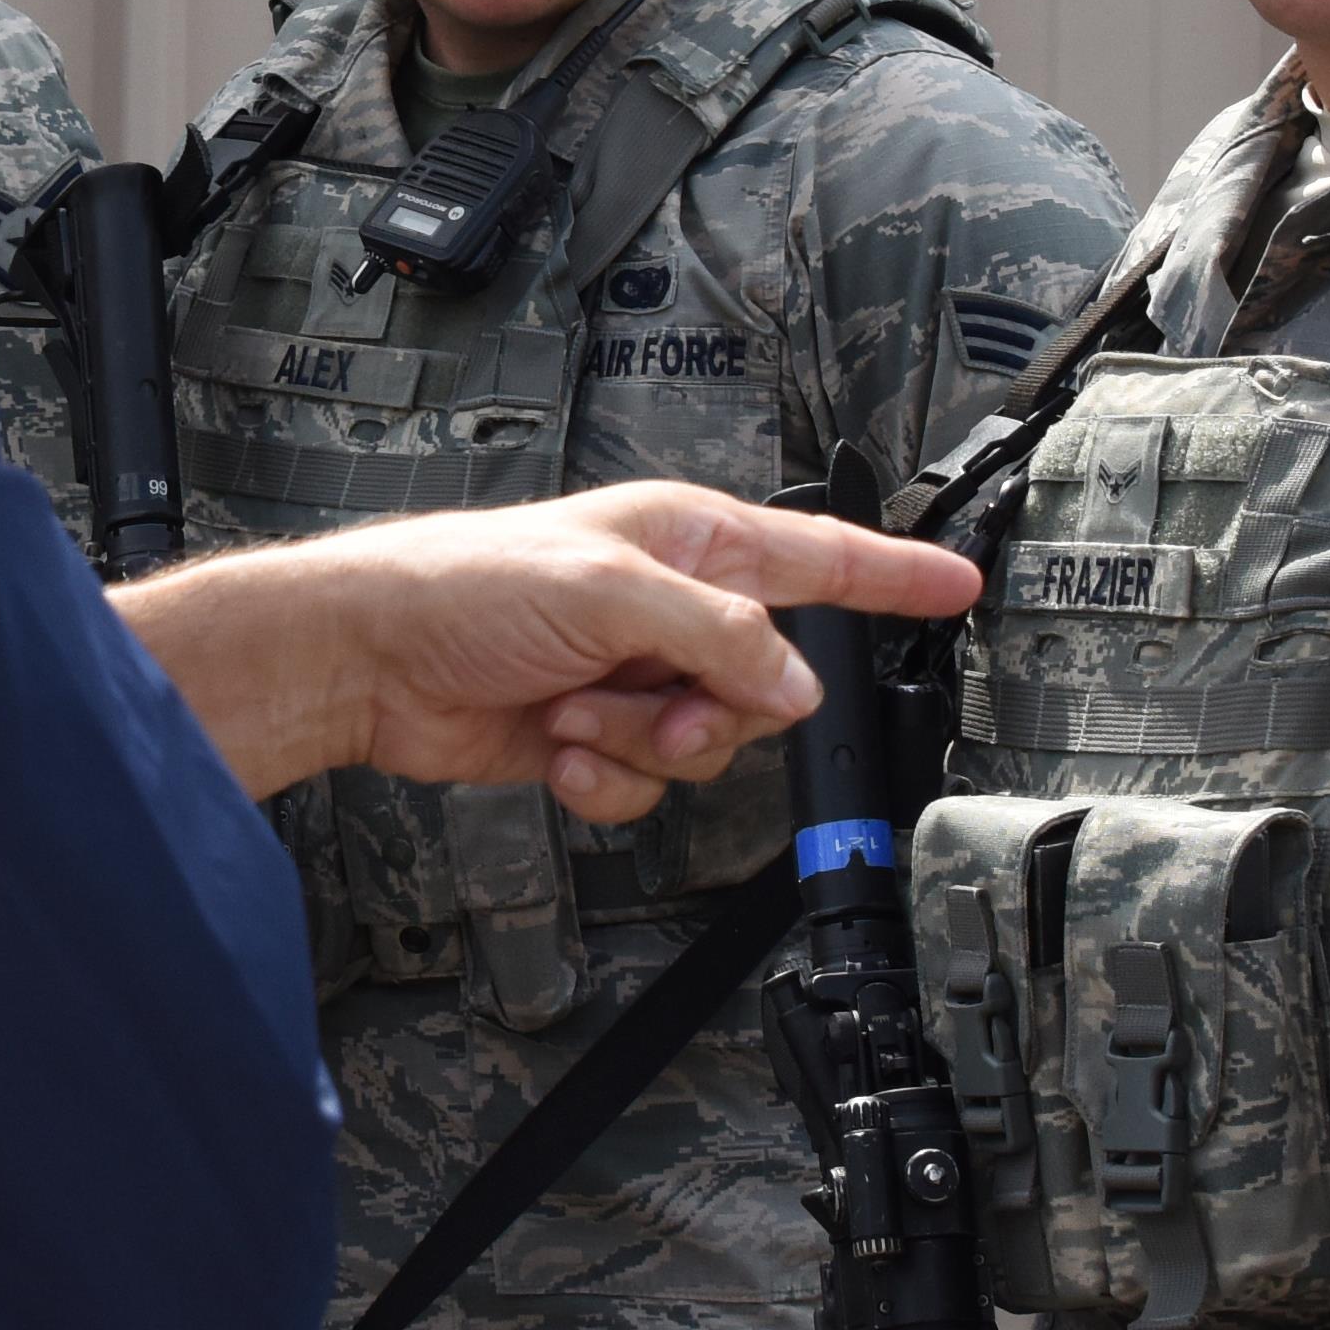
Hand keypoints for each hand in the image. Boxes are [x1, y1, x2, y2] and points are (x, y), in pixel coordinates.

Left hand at [116, 485, 982, 818]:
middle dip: (708, 713)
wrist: (369, 659)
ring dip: (640, 748)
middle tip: (643, 701)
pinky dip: (604, 781)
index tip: (961, 585)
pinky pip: (647, 786)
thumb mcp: (608, 591)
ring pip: (708, 747)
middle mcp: (674, 610)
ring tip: (576, 717)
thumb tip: (794, 687)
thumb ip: (718, 637)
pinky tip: (555, 750)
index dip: (896, 576)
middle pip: (765, 687)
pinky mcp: (596, 737)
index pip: (824, 559)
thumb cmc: (464, 586)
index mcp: (691, 544)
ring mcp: (635, 678)